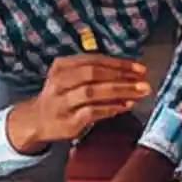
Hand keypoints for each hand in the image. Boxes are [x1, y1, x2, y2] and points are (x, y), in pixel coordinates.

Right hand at [7, 54, 149, 153]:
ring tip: (138, 92)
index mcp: (62, 66)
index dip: (119, 64)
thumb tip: (131, 75)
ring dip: (119, 91)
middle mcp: (60, 81)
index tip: (139, 68)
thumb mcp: (71, 78)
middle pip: (93, 74)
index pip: (94, 60)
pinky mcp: (68, 121)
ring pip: (92, 92)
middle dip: (121, 77)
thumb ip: (95, 73)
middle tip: (143, 81)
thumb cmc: (62, 97)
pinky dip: (110, 108)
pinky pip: (92, 112)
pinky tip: (125, 106)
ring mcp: (62, 101)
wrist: (38, 120)